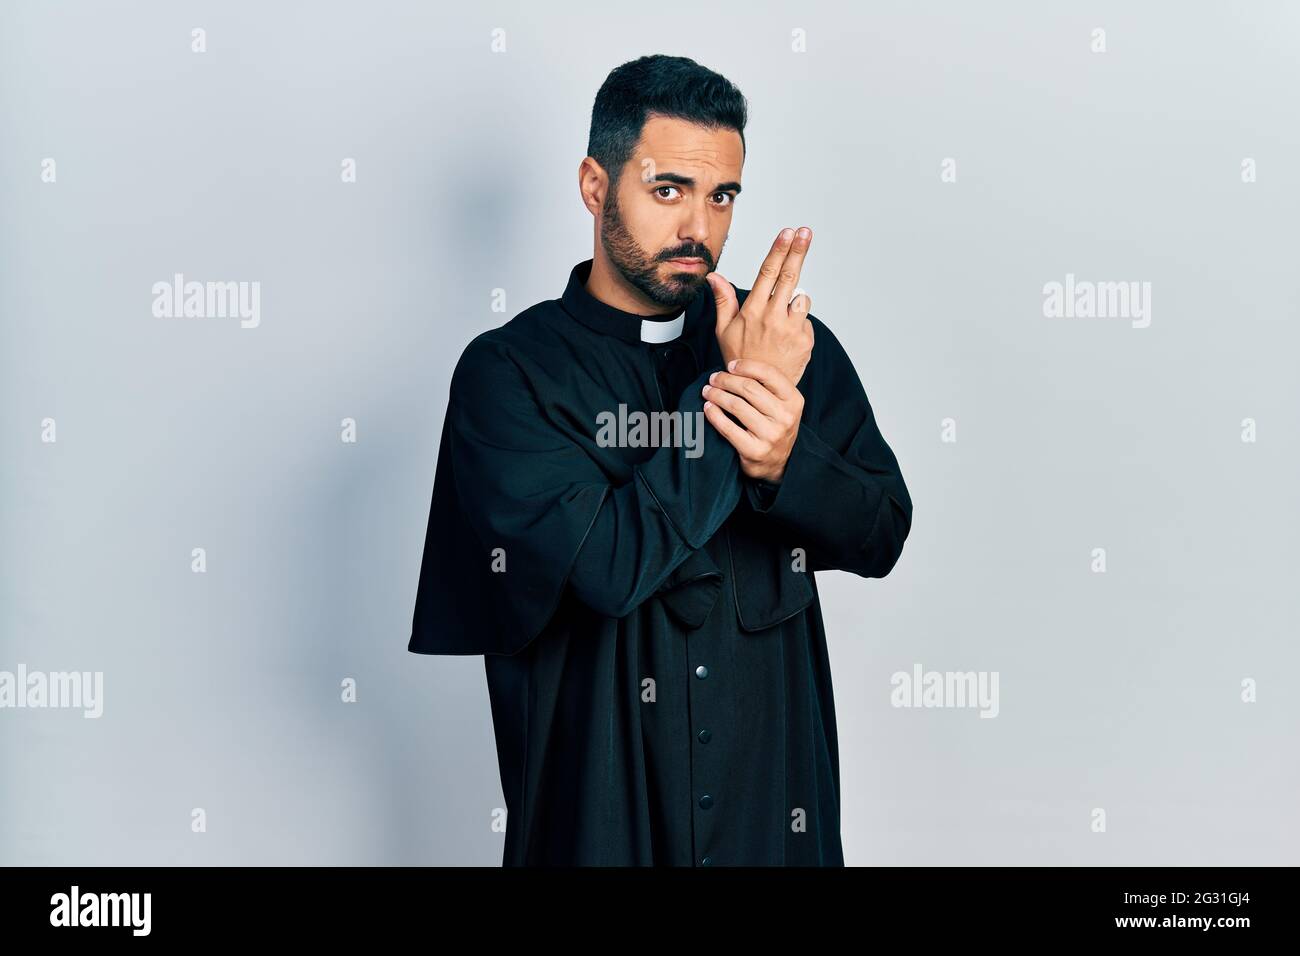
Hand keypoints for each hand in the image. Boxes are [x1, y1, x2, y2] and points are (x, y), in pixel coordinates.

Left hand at [701, 359, 804, 481]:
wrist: (778, 463)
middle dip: (726, 380)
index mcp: (794, 400)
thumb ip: (766, 387)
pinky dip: (714, 415)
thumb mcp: (781, 405)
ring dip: (717, 395)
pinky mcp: (755, 450)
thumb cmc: (774, 426)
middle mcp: (785, 417)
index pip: (769, 374)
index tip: (730, 365)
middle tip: (713, 378)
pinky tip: (708, 408)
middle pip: (749, 388)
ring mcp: (771, 435)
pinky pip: (728, 428)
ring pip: (736, 406)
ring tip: (707, 391)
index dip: (746, 366)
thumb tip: (733, 368)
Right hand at [706, 227, 815, 385]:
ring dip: (795, 300)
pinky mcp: (805, 340)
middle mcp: (773, 317)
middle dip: (798, 251)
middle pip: (789, 276)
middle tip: (805, 232)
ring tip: (782, 317)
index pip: (767, 273)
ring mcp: (791, 329)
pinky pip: (806, 320)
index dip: (779, 250)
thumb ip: (723, 299)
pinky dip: (799, 323)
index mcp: (752, 311)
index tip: (787, 233)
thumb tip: (714, 276)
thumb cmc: (740, 358)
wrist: (759, 391)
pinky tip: (787, 337)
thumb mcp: (724, 330)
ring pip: (801, 298)